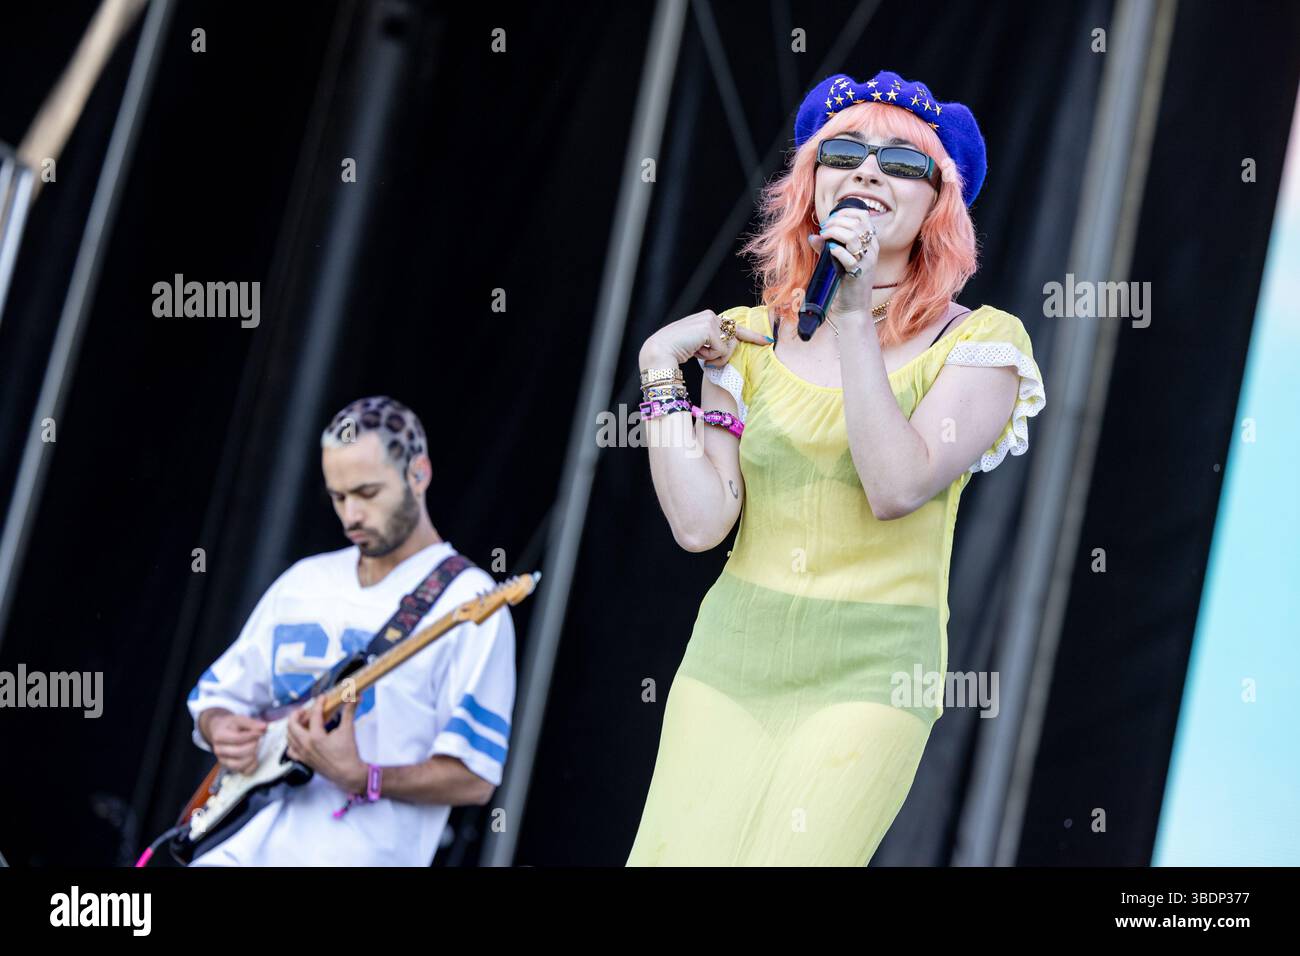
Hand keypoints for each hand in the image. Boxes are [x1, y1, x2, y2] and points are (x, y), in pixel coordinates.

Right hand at [207, 712, 266, 774]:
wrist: (220, 730)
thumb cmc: (230, 725)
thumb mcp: (239, 719)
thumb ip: (252, 723)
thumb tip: (264, 727)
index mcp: (220, 736)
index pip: (237, 739)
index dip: (251, 736)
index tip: (260, 732)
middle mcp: (219, 750)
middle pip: (238, 752)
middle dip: (253, 746)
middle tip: (259, 740)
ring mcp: (224, 760)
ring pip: (239, 764)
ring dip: (252, 756)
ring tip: (257, 748)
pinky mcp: (230, 767)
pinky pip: (243, 772)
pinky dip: (252, 766)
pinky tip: (255, 758)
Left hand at [285, 697, 365, 792]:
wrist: (348, 773)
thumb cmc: (348, 753)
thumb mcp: (348, 730)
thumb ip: (349, 712)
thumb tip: (355, 697)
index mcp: (316, 737)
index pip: (314, 715)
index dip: (318, 704)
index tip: (322, 698)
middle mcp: (306, 745)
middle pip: (292, 725)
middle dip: (296, 714)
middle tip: (305, 710)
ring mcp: (303, 753)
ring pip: (289, 737)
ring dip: (293, 726)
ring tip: (301, 721)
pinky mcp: (303, 760)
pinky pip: (290, 750)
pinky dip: (292, 742)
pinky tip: (299, 738)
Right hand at [640, 309, 770, 369]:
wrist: (659, 351)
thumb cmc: (675, 351)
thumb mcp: (698, 345)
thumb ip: (712, 343)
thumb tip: (728, 351)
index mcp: (709, 318)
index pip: (734, 327)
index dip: (752, 335)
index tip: (767, 341)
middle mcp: (712, 316)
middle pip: (734, 341)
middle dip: (723, 356)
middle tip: (705, 360)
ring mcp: (711, 320)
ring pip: (729, 347)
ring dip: (715, 357)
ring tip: (697, 354)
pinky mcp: (709, 328)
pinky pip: (722, 351)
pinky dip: (710, 357)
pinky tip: (696, 352)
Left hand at [808, 206, 878, 320]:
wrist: (852, 308)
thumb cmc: (845, 283)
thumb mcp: (838, 261)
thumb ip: (827, 247)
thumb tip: (813, 236)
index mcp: (870, 242)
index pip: (863, 216)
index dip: (846, 211)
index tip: (830, 217)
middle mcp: (872, 250)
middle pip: (857, 223)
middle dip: (836, 221)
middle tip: (824, 228)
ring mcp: (867, 262)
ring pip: (853, 237)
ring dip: (834, 232)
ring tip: (824, 236)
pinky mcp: (859, 274)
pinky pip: (850, 258)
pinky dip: (838, 251)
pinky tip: (829, 250)